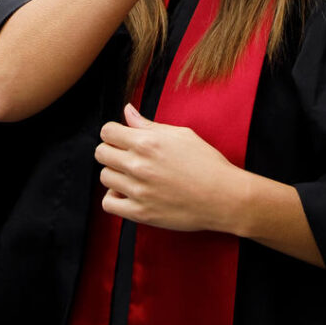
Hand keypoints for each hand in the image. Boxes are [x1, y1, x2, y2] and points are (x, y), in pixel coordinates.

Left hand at [96, 103, 248, 233]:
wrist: (224, 197)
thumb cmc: (207, 163)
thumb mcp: (181, 135)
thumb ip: (149, 125)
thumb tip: (127, 111)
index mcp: (147, 143)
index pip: (107, 132)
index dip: (113, 133)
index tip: (122, 139)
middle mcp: (139, 165)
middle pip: (101, 153)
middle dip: (112, 152)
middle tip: (127, 157)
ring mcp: (138, 191)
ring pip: (104, 177)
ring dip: (115, 175)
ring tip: (132, 176)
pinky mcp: (140, 213)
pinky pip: (108, 203)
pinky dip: (114, 198)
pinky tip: (128, 193)